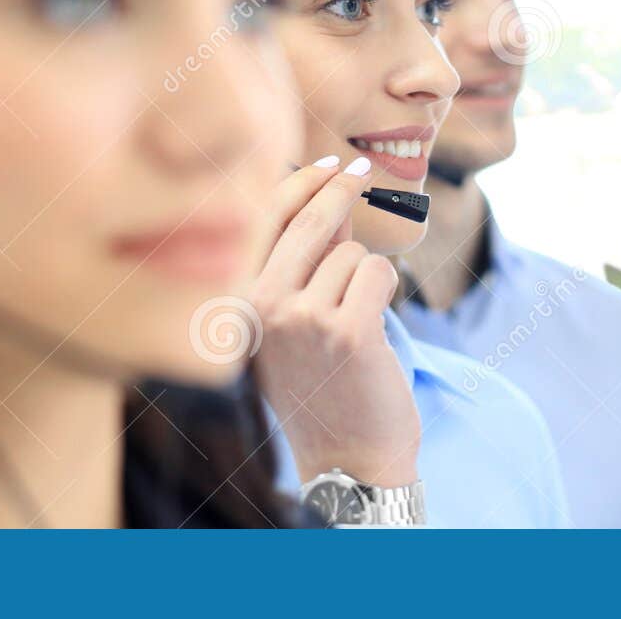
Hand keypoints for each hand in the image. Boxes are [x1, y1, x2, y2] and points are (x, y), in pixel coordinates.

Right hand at [249, 155, 420, 486]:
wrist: (347, 459)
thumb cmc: (321, 390)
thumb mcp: (289, 324)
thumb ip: (302, 263)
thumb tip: (329, 196)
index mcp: (235, 303)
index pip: (262, 220)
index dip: (300, 181)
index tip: (329, 162)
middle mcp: (259, 306)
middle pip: (309, 218)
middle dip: (340, 189)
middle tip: (358, 171)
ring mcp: (302, 318)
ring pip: (351, 252)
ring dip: (364, 277)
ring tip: (354, 323)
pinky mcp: (348, 329)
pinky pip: (378, 273)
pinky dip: (385, 292)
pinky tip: (372, 329)